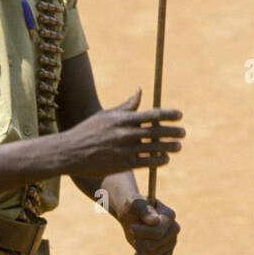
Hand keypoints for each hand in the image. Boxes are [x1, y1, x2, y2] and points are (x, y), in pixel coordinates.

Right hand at [59, 89, 183, 178]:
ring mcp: (124, 149)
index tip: (179, 115)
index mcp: (121, 118)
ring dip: (169, 147)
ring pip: (153, 147)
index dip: (168, 114)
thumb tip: (140, 90)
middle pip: (155, 131)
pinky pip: (146, 162)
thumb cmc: (88, 131)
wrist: (70, 152)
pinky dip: (158, 160)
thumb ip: (126, 105)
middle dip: (172, 131)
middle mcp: (124, 133)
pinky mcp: (122, 164)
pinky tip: (165, 159)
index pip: (151, 114)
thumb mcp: (106, 115)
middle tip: (183, 132)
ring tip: (178, 146)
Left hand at [117, 195, 179, 254]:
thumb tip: (153, 221)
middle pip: (152, 245)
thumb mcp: (133, 204)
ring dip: (138, 247)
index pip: (158, 232)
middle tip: (133, 231)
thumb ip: (143, 209)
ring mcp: (171, 242)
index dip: (142, 233)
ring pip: (150, 254)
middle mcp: (174, 229)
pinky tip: (137, 254)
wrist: (131, 215)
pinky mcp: (165, 254)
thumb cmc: (132, 207)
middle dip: (138, 239)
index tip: (132, 227)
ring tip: (136, 238)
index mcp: (169, 215)